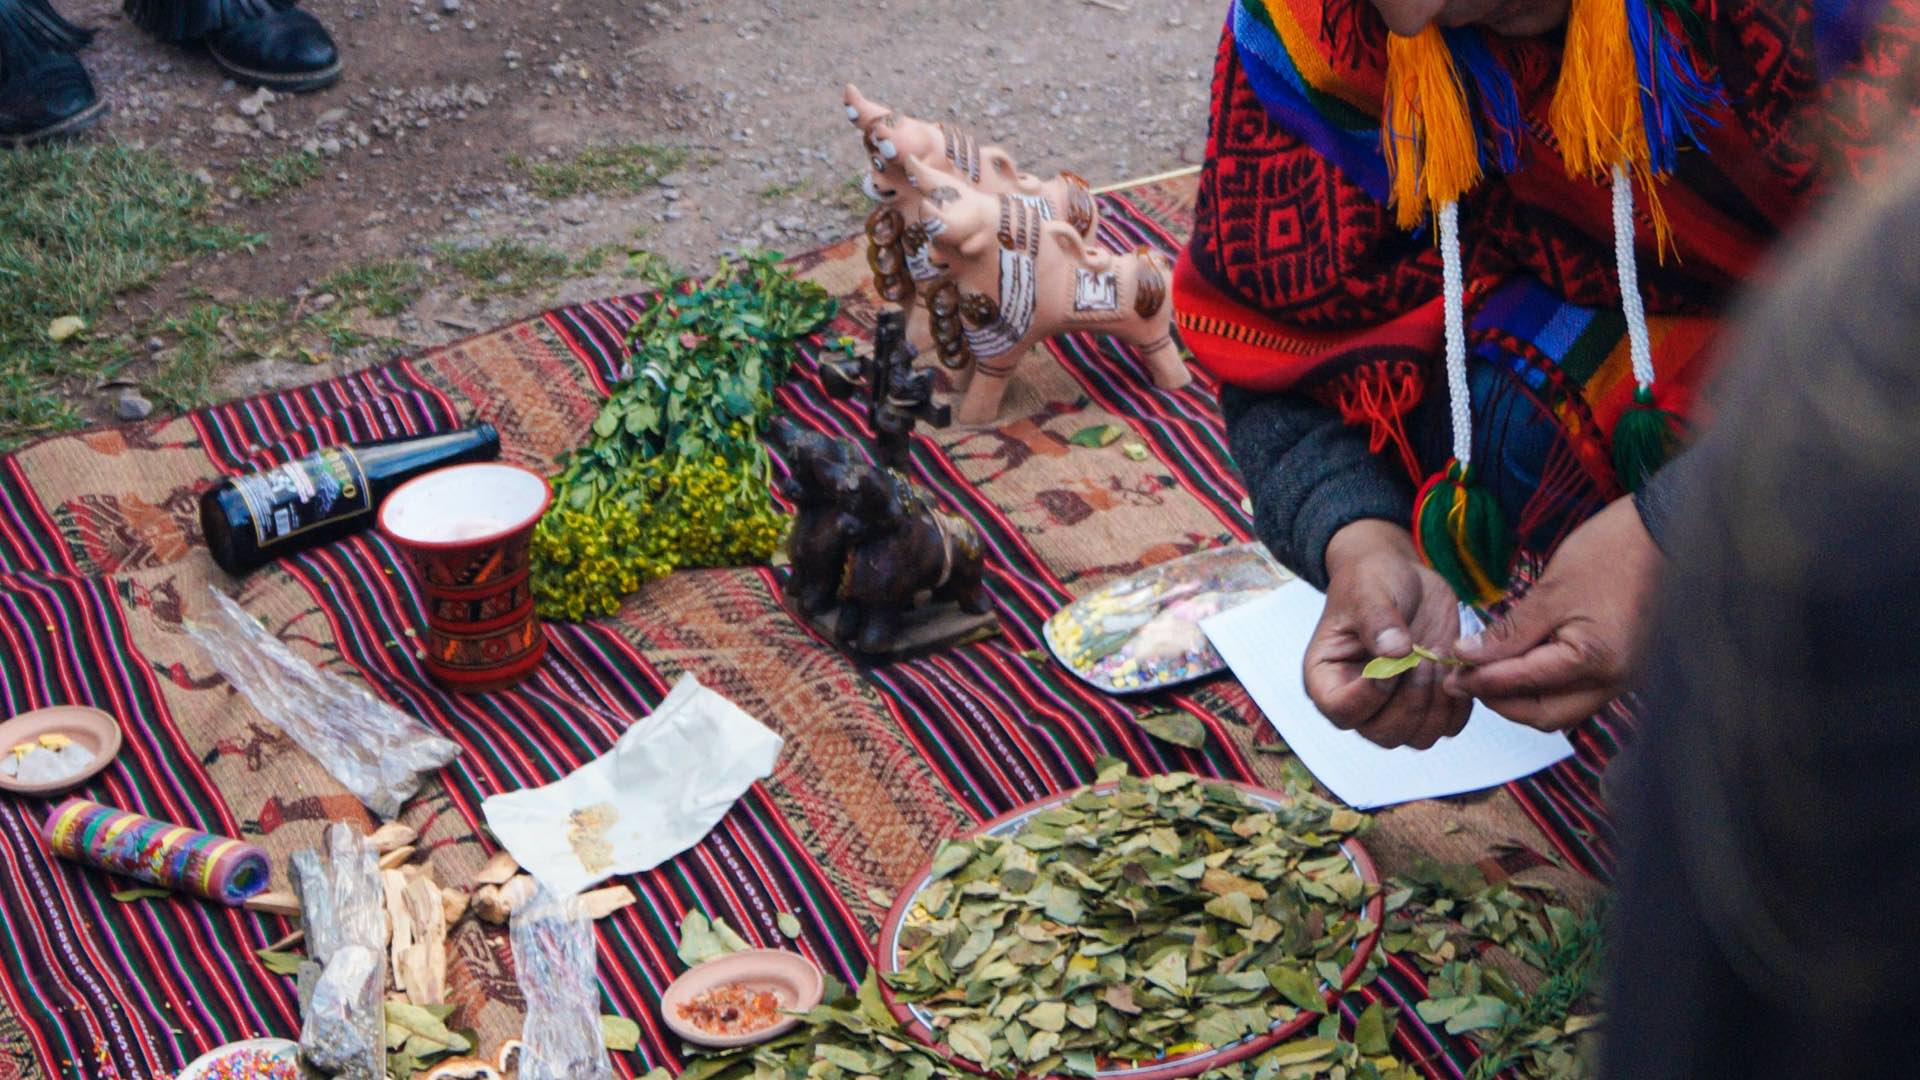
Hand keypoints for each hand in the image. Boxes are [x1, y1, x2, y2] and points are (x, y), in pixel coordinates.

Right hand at [1305, 520, 1472, 748]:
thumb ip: (1377, 620)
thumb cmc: (1371, 581)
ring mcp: (1394, 708)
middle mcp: (1358, 702)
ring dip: (1437, 703)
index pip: (1342, 712)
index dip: (1371, 694)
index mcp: (1326, 679)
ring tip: (1438, 658)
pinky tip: (1455, 667)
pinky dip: (1459, 703)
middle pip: (1384, 734)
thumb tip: (1395, 652)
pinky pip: (1449, 726)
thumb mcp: (1368, 591)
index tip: (1395, 658)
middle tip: (1423, 657)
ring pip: (1419, 737)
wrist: (1402, 579)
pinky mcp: (1427, 704)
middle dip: (1411, 700)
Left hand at [1446, 497, 1660, 729]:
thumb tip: (1467, 656)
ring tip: (1486, 672)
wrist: (1663, 534)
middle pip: (1544, 715)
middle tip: (1464, 680)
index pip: (1524, 685)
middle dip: (1501, 702)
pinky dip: (1544, 686)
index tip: (1449, 674)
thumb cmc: (1611, 553)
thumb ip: (1509, 632)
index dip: (1482, 682)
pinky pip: (1577, 692)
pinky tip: (1519, 664)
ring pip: (1561, 708)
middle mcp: (1614, 681)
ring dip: (1521, 697)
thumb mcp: (1552, 591)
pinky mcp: (1622, 669)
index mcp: (1596, 661)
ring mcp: (1622, 679)